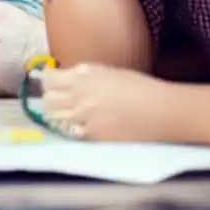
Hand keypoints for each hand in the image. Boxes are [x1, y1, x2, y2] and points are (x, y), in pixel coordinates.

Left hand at [39, 64, 174, 141]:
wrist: (162, 111)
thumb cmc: (140, 88)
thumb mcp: (109, 72)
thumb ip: (85, 74)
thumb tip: (67, 75)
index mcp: (84, 77)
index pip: (49, 79)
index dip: (47, 81)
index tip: (50, 82)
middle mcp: (80, 97)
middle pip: (48, 100)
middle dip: (50, 99)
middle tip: (58, 99)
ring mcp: (86, 118)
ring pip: (56, 118)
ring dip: (60, 115)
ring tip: (72, 113)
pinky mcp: (94, 136)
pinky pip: (73, 133)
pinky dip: (76, 129)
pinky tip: (86, 125)